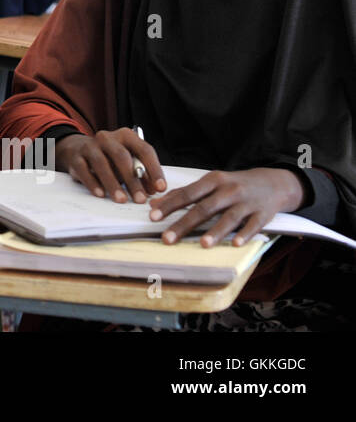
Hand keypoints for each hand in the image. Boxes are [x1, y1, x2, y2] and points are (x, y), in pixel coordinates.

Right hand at [54, 128, 165, 203]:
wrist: (77, 149)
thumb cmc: (109, 157)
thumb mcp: (127, 161)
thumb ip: (141, 174)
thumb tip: (153, 190)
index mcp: (126, 136)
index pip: (144, 150)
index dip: (154, 169)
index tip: (160, 188)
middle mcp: (107, 138)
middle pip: (122, 157)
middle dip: (132, 180)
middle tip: (140, 199)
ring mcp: (90, 146)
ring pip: (102, 163)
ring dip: (113, 183)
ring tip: (121, 200)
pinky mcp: (76, 157)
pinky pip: (84, 170)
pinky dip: (93, 183)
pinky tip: (101, 194)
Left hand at [148, 168, 303, 246]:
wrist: (273, 182)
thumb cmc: (233, 185)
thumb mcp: (210, 184)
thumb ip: (184, 194)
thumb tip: (155, 204)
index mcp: (213, 181)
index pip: (187, 194)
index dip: (170, 205)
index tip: (152, 216)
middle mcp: (229, 190)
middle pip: (204, 208)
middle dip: (184, 223)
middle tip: (167, 238)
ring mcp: (247, 202)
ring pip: (229, 218)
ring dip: (216, 231)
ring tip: (202, 244)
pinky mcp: (263, 214)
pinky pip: (253, 225)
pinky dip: (244, 234)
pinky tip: (236, 243)